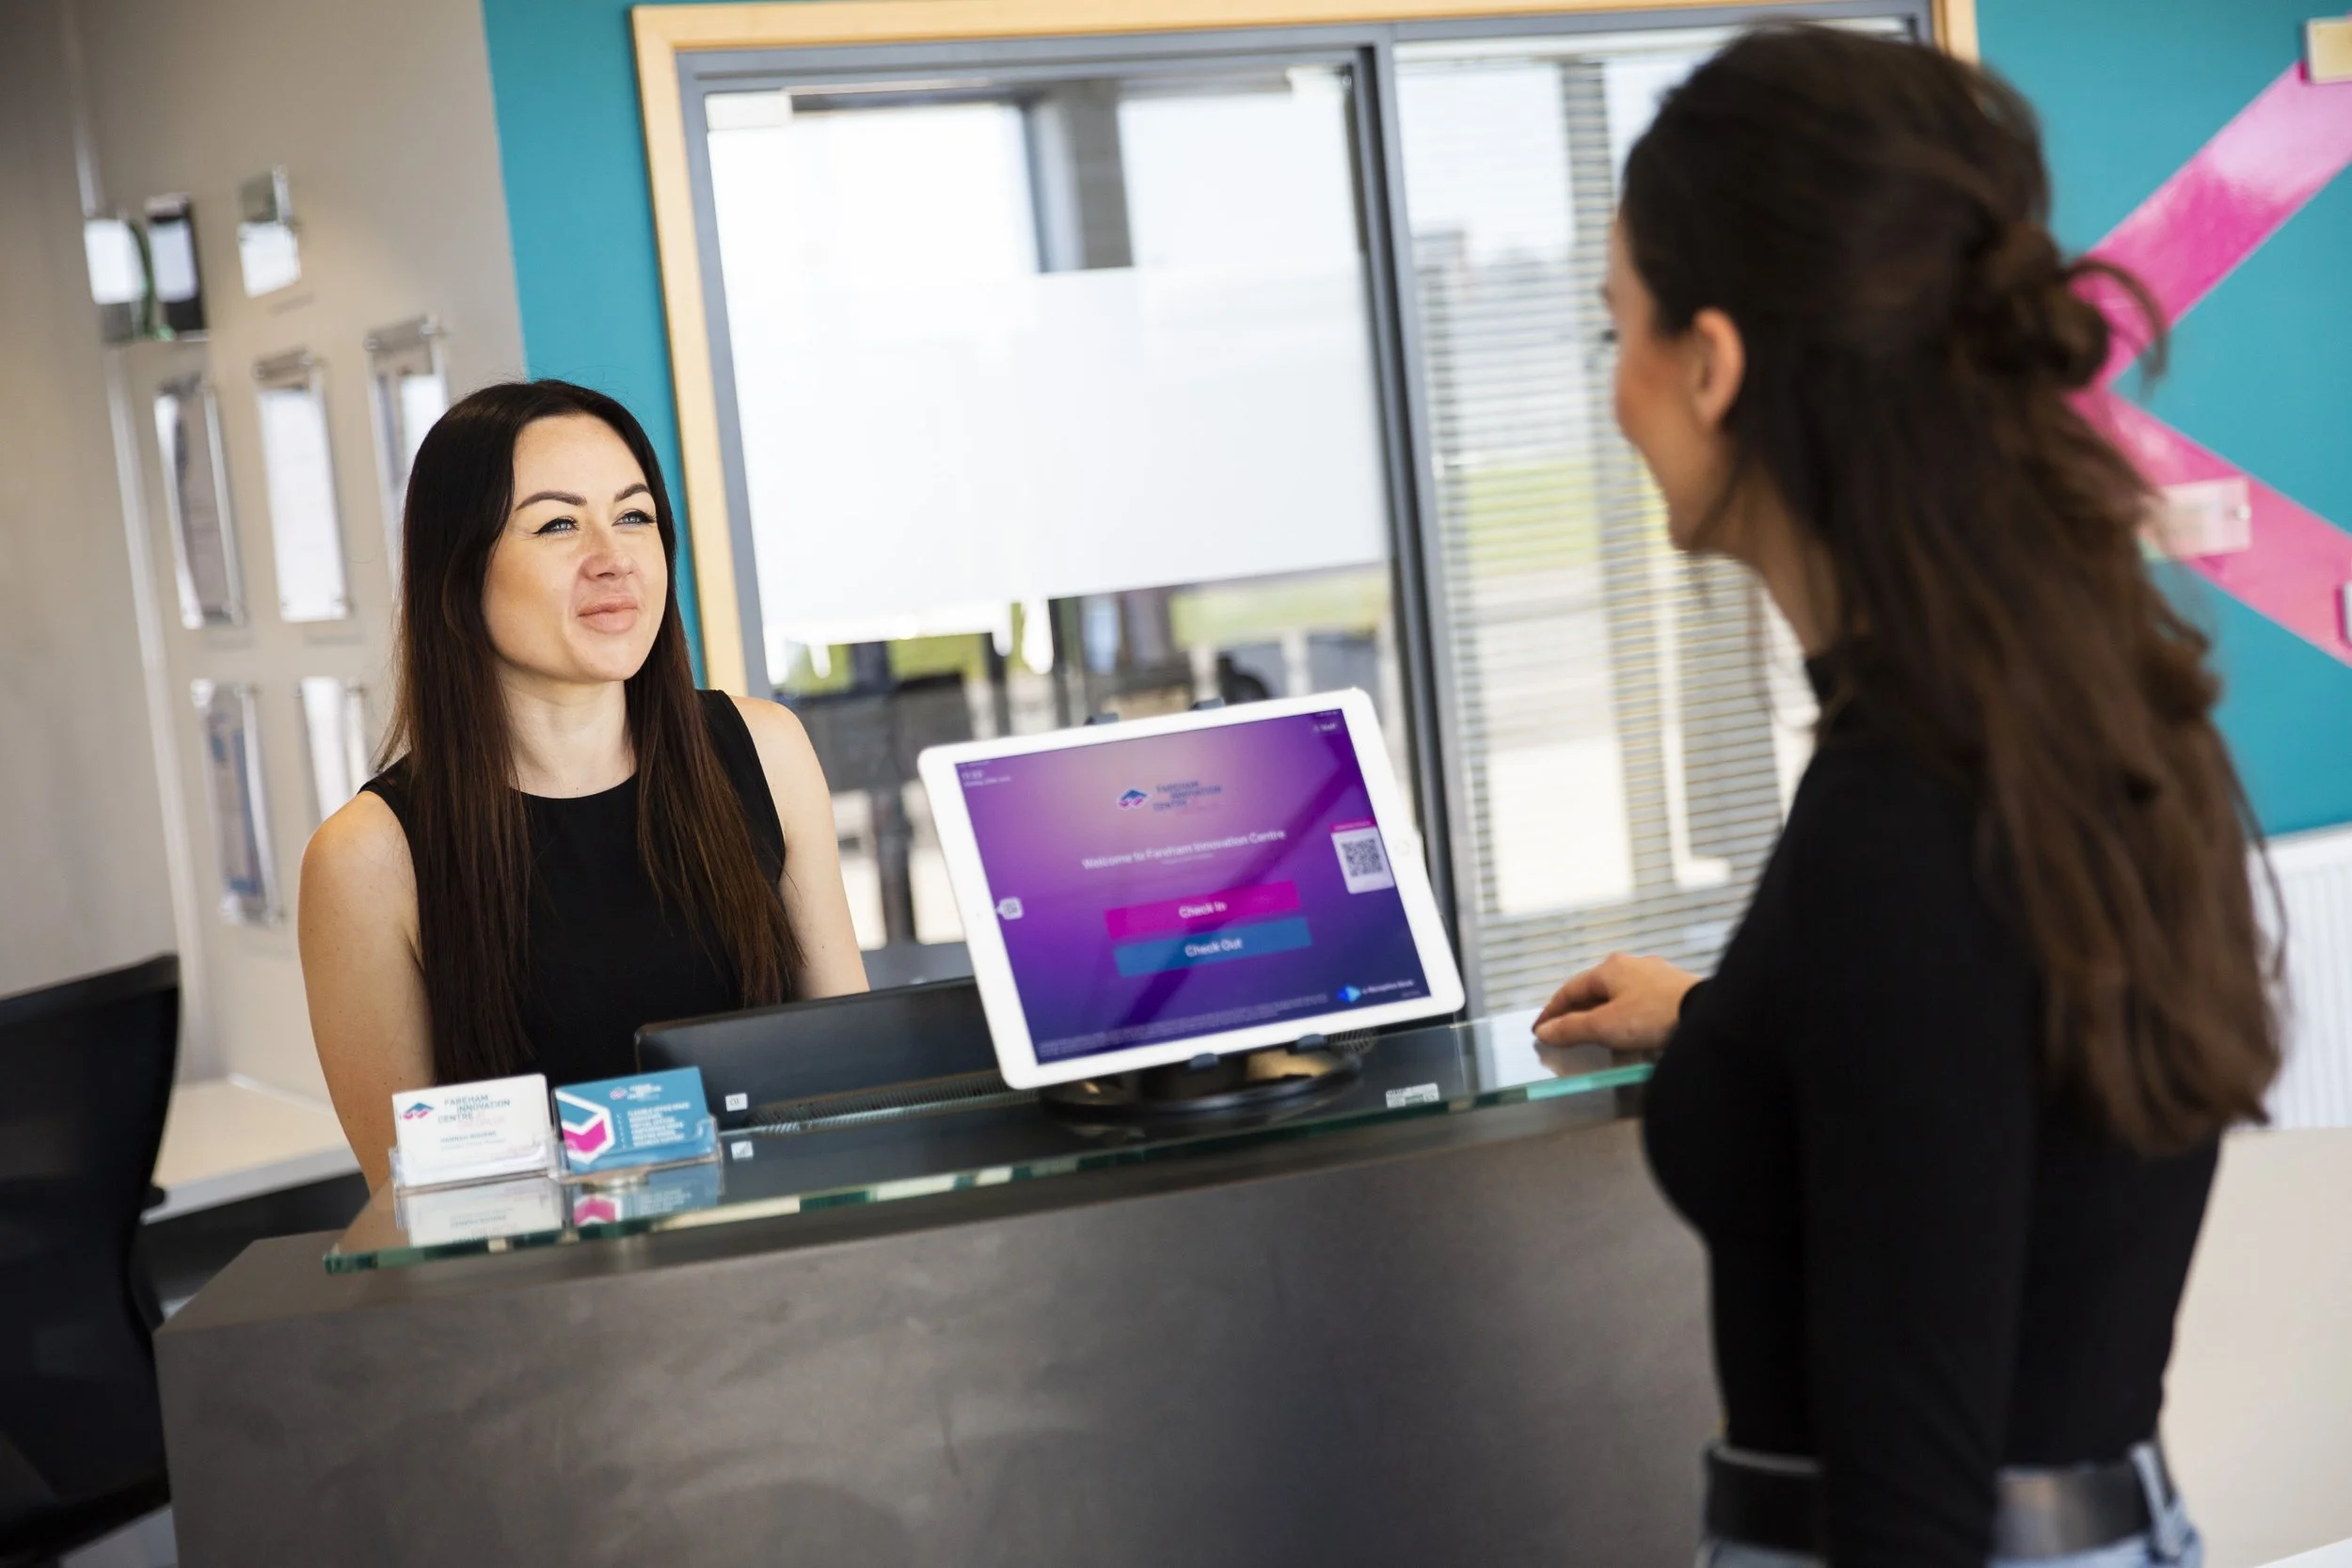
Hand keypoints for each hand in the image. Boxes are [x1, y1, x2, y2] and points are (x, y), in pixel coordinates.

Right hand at [1532, 952, 1699, 1052]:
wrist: (1705, 1014)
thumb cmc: (1652, 1016)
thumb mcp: (1604, 1026)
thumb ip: (1571, 1029)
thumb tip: (1545, 1031)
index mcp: (1609, 968)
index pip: (1570, 989)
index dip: (1552, 1011)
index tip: (1540, 1028)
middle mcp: (1631, 965)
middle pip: (1594, 989)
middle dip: (1576, 1010)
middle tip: (1562, 1030)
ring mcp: (1656, 975)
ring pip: (1618, 994)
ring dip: (1601, 1011)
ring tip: (1593, 1031)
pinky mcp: (1675, 989)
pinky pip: (1640, 1000)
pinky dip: (1625, 1013)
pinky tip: (1628, 1027)